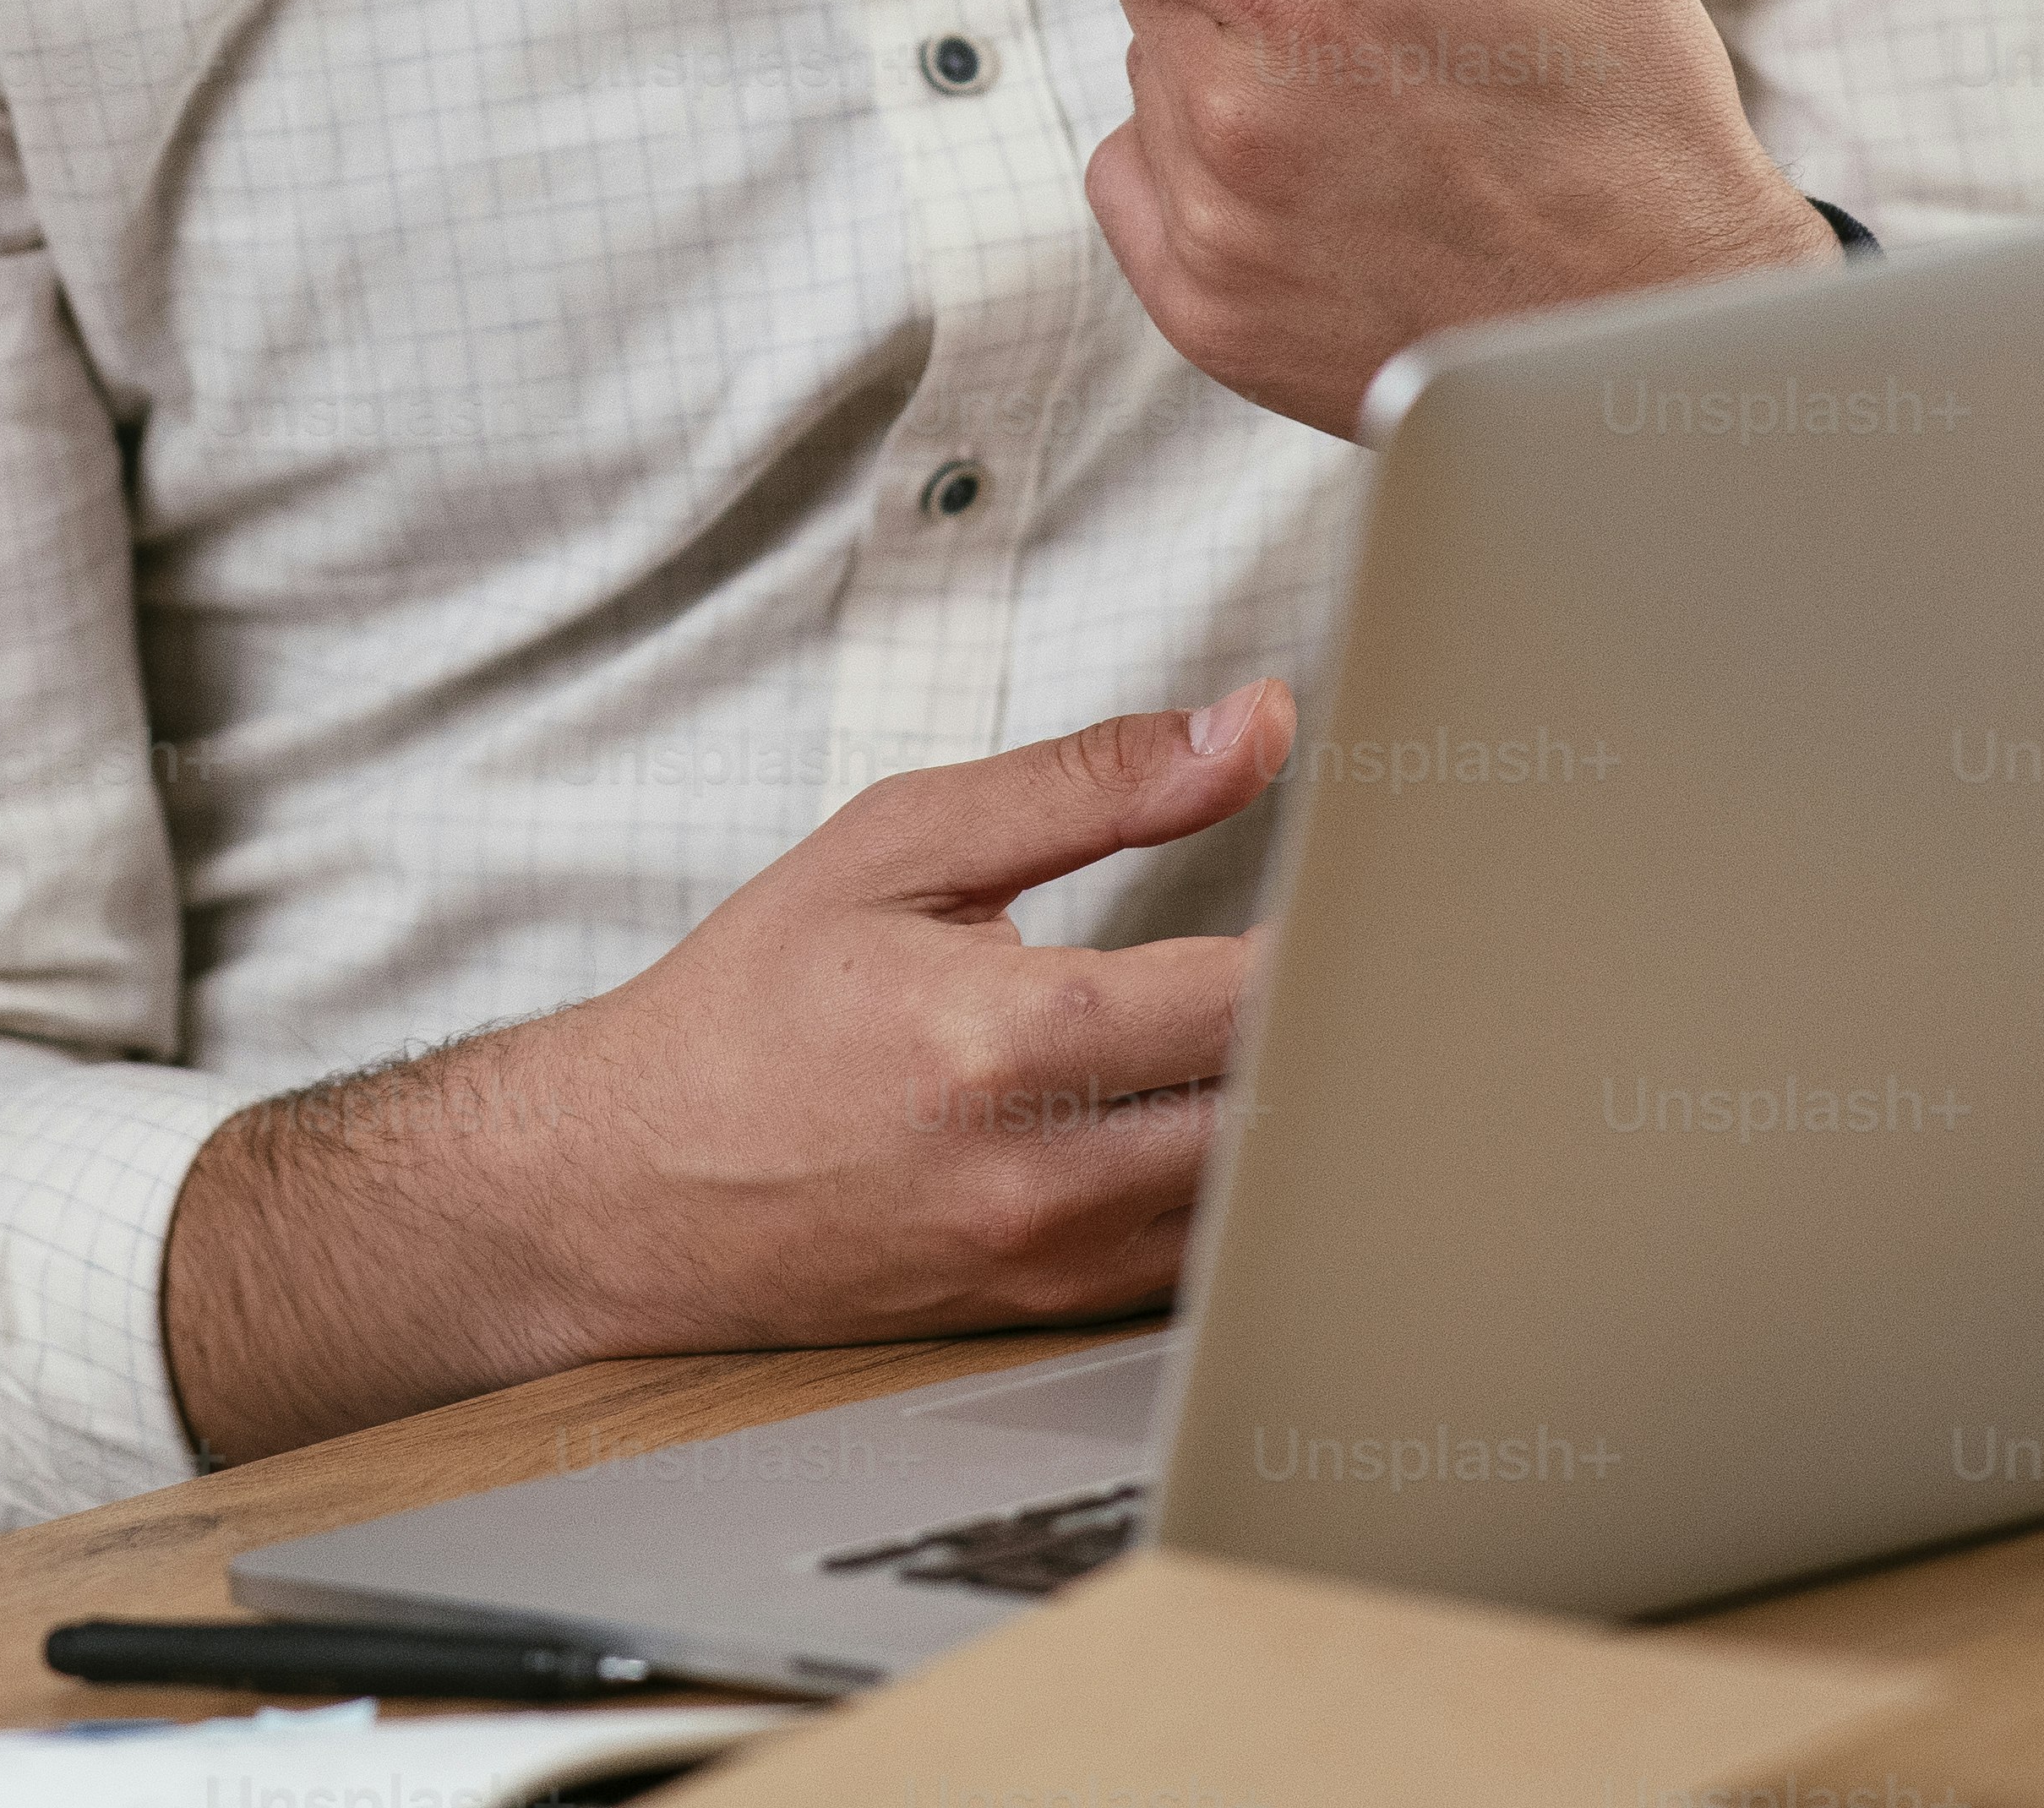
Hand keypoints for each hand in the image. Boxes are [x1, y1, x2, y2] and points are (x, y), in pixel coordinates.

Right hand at [159, 681, 1295, 1464]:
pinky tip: (1264, 1125)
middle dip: (1364, 1039)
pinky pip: (1207, 1265)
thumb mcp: (898, 846)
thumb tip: (1248, 727)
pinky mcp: (1051, 1315)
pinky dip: (1255, 1197)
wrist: (626, 1188)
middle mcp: (1039, 1172)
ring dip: (1317, 1123)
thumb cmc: (753, 1010)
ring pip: (1265, 1207)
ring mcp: (1052, 1263)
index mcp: (1003, 1039)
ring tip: (1362, 1035)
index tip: (1403, 888)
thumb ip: (1087, 783)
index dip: (1354, 939)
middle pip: (1285, 1118)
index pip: (1254, 999)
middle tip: (1416, 961)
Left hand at [786, 0, 1819, 435]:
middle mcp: (1227, 107)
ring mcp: (1209, 224)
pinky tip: (1350, 201)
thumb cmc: (1628, 105)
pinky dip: (1223, 176)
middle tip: (1413, 22)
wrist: (1663, 337)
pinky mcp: (1202, 316)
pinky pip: (1152, 187)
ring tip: (1402, 128)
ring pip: (1163, 85)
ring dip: (1248, 79)